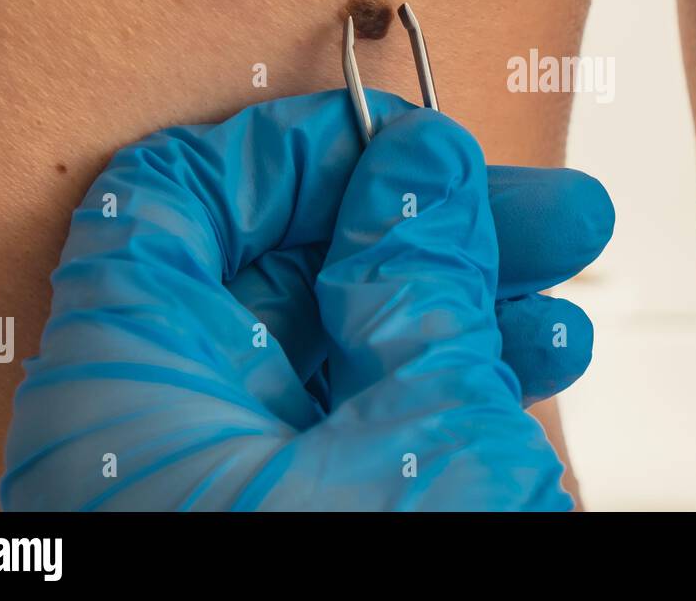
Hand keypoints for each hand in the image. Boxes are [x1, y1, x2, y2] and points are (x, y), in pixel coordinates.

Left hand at [1, 90, 612, 509]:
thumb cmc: (377, 595)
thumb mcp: (418, 430)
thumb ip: (415, 278)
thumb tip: (423, 160)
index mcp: (130, 400)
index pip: (170, 201)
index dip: (295, 151)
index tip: (408, 141)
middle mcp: (164, 440)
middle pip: (281, 271)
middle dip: (423, 229)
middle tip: (541, 207)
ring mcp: (236, 488)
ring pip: (342, 348)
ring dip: (461, 304)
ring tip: (565, 286)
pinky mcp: (302, 521)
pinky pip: (366, 422)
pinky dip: (452, 382)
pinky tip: (542, 361)